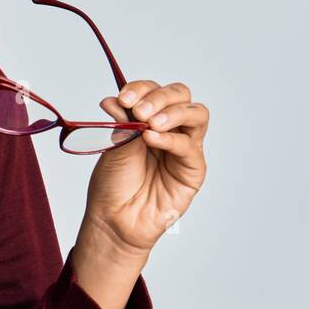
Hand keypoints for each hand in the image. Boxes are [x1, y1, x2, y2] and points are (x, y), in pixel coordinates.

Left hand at [83, 80, 208, 255]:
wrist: (113, 218)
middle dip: (160, 97)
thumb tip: (114, 100)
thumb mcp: (113, 146)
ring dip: (173, 113)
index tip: (122, 98)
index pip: (154, 91)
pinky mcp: (193, 169)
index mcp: (148, 119)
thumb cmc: (113, 184)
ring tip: (150, 123)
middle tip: (139, 110)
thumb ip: (122, 123)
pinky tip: (151, 139)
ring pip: (196, 114)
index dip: (141, 89)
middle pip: (180, 96)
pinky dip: (171, 139)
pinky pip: (190, 146)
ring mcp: (184, 148)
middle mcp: (170, 129)